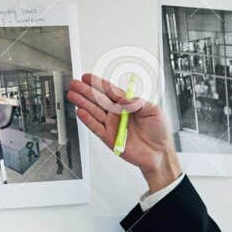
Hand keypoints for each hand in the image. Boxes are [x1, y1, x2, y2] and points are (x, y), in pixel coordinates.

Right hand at [66, 73, 179, 190]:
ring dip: (83, 102)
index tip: (88, 77)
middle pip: (99, 99)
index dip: (99, 84)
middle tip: (75, 83)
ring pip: (94, 111)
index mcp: (128, 104)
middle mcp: (118, 114)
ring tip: (72, 94)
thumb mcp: (153, 110)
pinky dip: (88, 120)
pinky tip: (80, 111)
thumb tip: (123, 98)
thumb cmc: (159, 132)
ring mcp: (113, 125)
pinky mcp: (110, 138)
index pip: (111, 91)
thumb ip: (137, 102)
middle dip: (86, 91)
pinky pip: (96, 127)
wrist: (159, 154)